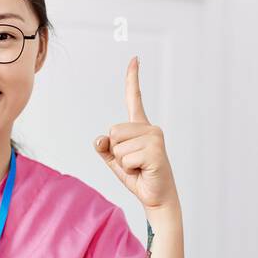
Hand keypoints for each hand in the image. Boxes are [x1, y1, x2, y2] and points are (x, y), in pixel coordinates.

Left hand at [93, 56, 178, 211]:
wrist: (156, 199)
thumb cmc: (139, 178)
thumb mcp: (115, 161)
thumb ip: (105, 148)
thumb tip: (101, 139)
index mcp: (141, 127)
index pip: (133, 99)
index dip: (133, 78)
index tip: (135, 59)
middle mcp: (150, 128)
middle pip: (113, 131)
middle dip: (115, 152)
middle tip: (134, 164)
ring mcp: (154, 138)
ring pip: (117, 146)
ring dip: (123, 163)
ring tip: (139, 168)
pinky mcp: (155, 151)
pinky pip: (125, 158)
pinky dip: (129, 169)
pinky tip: (144, 171)